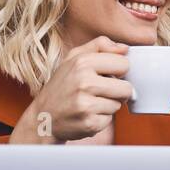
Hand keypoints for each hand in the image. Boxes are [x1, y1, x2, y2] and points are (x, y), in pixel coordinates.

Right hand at [11, 36, 135, 143]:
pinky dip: (101, 118)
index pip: (124, 64)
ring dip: (109, 105)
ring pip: (119, 105)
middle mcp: (84, 82)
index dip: (119, 71)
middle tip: (102, 92)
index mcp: (82, 62)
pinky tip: (87, 114)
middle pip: (127, 88)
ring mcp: (86, 105)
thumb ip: (99, 46)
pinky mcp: (90, 123)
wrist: (43, 116)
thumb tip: (125, 48)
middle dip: (118, 91)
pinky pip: (110, 119)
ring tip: (91, 103)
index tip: (108, 75)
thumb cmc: (62, 85)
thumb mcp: (74, 58)